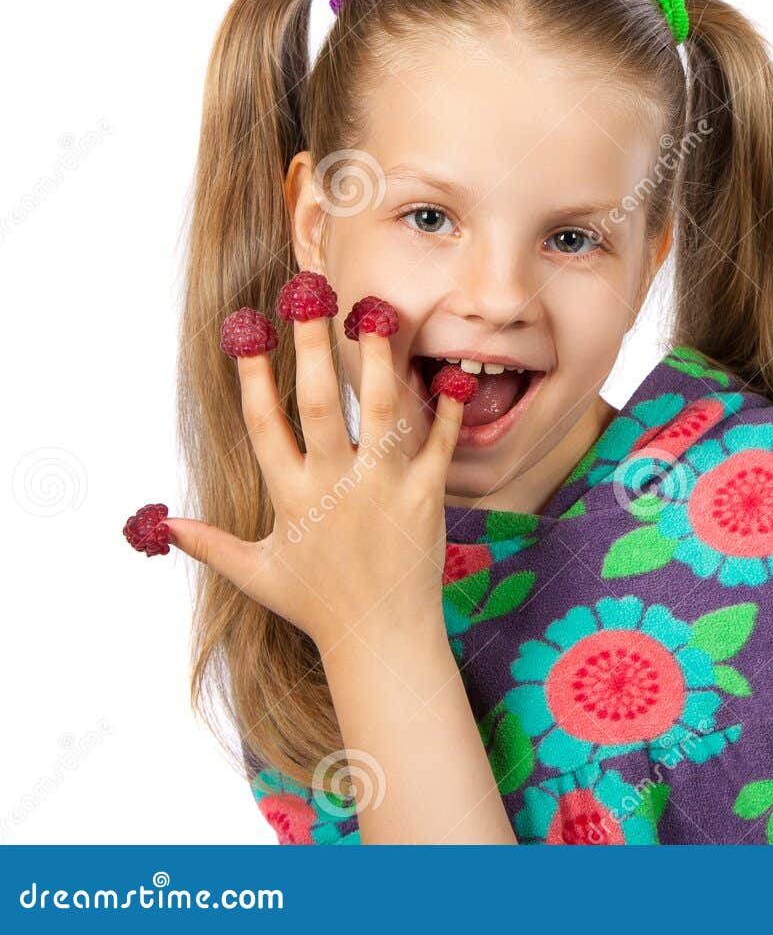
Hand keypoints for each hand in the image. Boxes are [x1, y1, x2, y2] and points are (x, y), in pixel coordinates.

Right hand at [164, 294, 464, 651]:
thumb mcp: (256, 574)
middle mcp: (335, 486)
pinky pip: (438, 443)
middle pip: (322, 404)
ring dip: (380, 361)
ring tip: (377, 314)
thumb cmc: (316, 605)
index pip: (264, 424)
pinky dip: (444, 409)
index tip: (246, 328)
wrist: (381, 639)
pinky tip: (447, 373)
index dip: (254, 375)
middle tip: (310, 296)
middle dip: (313, 347)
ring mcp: (384, 489)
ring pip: (383, 412)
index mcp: (291, 497)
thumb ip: (210, 544)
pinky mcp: (427, 497)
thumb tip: (162, 526)